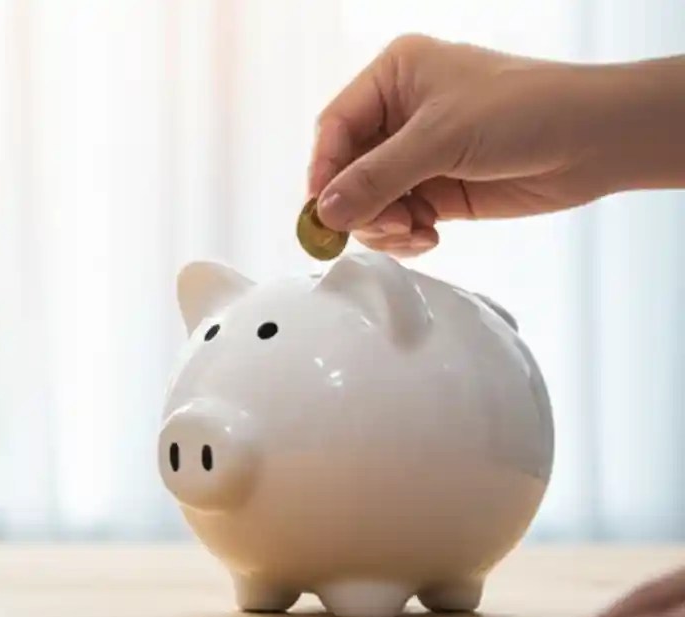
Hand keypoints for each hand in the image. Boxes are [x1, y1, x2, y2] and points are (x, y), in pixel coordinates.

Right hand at [307, 34, 684, 256]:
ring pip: (370, 200)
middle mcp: (401, 112)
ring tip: (413, 232)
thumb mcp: (440, 138)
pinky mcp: (439, 188)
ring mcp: (419, 153)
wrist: (596, 140)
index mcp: (395, 76)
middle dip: (359, 204)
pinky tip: (427, 237)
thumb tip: (324, 212)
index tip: (323, 211)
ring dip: (383, 225)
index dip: (325, 170)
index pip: (335, 127)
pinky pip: (398, 218)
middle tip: (382, 226)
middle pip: (347, 169)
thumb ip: (377, 177)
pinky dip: (403, 235)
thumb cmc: (525, 110)